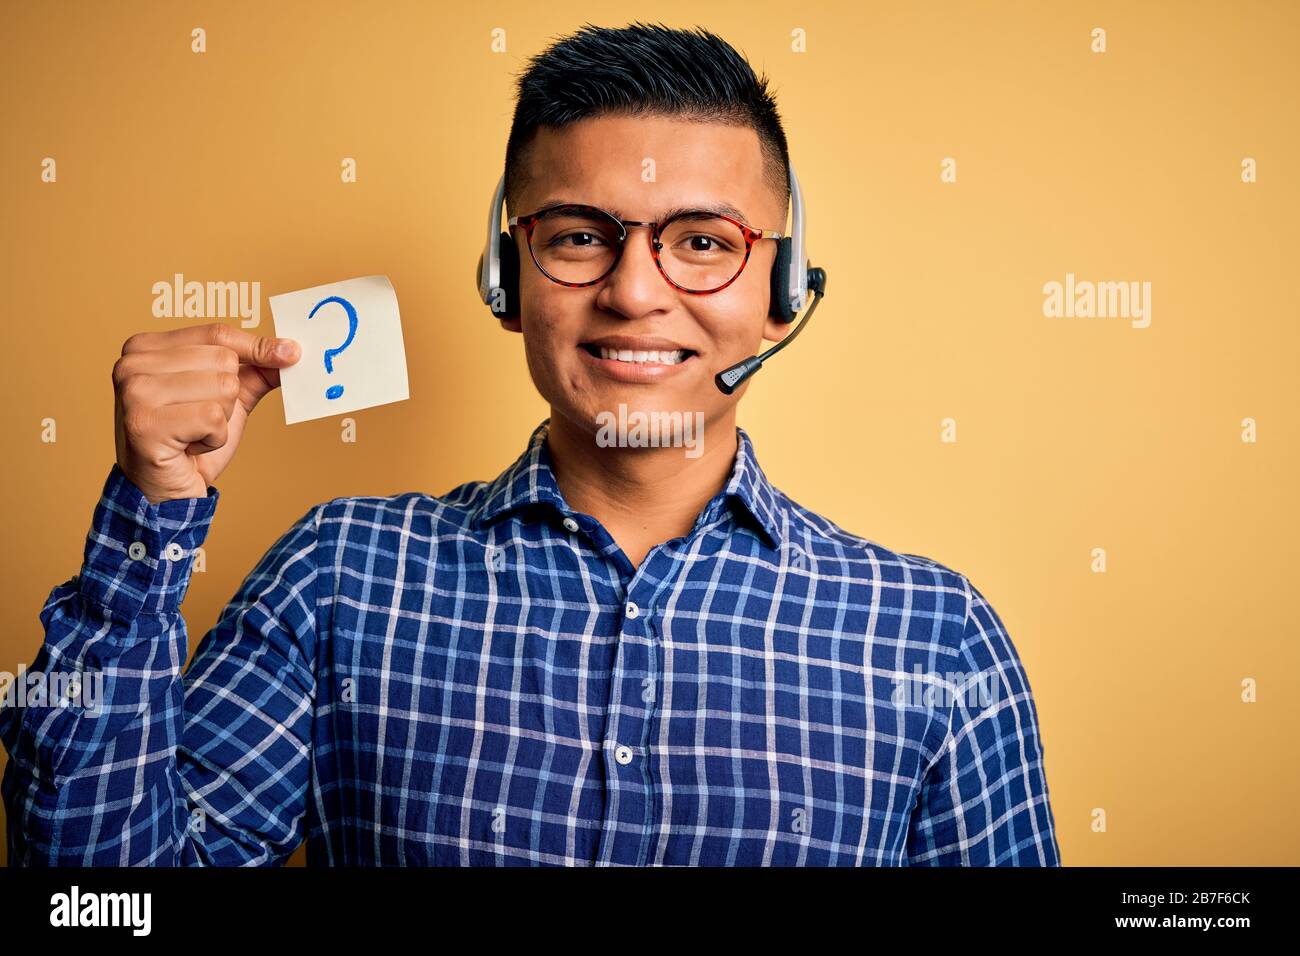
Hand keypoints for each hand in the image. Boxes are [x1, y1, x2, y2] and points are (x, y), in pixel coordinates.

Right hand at [113, 323, 300, 502]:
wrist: (167, 492)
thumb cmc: (191, 440)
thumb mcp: (226, 397)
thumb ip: (254, 370)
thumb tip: (291, 351)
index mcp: (145, 347)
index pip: (217, 333)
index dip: (257, 347)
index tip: (291, 354)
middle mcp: (132, 364)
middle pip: (224, 361)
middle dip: (227, 398)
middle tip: (198, 420)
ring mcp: (134, 392)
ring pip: (222, 387)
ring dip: (220, 421)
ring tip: (192, 434)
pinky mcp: (144, 423)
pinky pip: (213, 417)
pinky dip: (214, 439)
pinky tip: (189, 447)